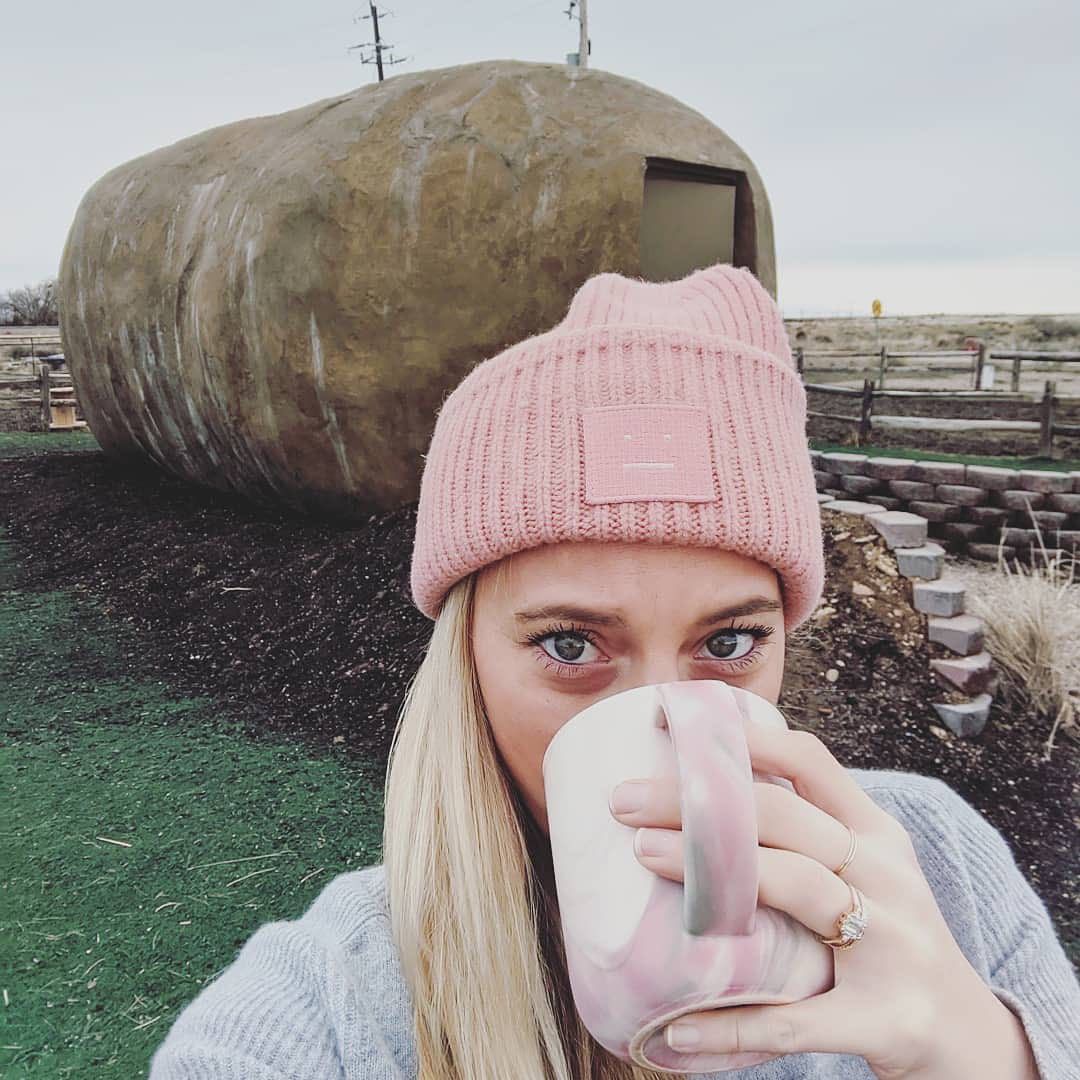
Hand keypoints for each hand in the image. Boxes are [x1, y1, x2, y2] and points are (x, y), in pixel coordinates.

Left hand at [608, 723, 1039, 1079]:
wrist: (971, 1040)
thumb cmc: (891, 939)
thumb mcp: (867, 872)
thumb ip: (804, 835)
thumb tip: (698, 798)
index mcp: (875, 834)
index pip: (809, 762)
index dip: (741, 736)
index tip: (671, 722)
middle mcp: (886, 877)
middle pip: (784, 817)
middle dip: (699, 801)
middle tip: (623, 800)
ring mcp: (892, 946)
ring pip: (797, 887)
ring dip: (714, 872)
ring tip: (642, 855)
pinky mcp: (885, 1019)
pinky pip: (798, 1021)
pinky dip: (735, 1025)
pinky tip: (679, 1029)